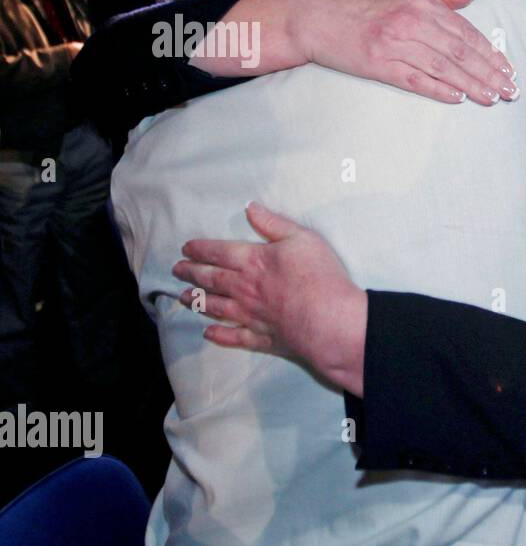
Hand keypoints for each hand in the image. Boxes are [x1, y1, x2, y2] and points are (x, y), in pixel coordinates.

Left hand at [172, 202, 367, 393]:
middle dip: (192, 273)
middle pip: (212, 279)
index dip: (201, 249)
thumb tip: (250, 208)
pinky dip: (219, 335)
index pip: (220, 252)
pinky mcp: (261, 337)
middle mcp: (244, 288)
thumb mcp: (302, 239)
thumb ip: (274, 223)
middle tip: (176, 270)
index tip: (186, 249)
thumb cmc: (319, 275)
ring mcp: (250, 315)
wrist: (329, 318)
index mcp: (254, 261)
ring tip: (183, 297)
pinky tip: (208, 333)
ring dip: (198, 301)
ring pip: (216, 307)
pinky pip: (234, 336)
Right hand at [298, 0, 518, 105]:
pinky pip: (415, 80)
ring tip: (492, 98)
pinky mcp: (379, 65)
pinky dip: (438, 89)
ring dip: (472, 85)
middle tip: (510, 90)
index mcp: (421, 4)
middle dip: (490, 73)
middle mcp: (411, 23)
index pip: (465, 32)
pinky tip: (458, 98)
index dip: (490, 53)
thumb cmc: (361, 4)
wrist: (317, 18)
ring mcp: (395, 45)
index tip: (508, 69)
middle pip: (460, 53)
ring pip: (443, 68)